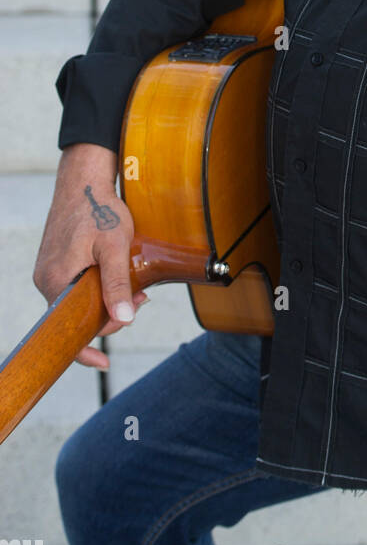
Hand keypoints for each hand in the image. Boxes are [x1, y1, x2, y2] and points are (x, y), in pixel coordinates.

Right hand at [33, 144, 147, 368]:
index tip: (103, 363)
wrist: (85, 181)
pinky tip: (118, 276)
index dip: (85, 349)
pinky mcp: (57, 263)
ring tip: (135, 286)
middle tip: (140, 298)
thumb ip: (118, 284)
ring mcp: (50, 271)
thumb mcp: (116, 247)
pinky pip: (77, 287)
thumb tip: (124, 319)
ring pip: (80, 300)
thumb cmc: (99, 210)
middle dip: (111, 313)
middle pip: (79, 316)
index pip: (66, 330)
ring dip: (107, 298)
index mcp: (56, 281)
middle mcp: (47, 280)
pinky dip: (98, 287)